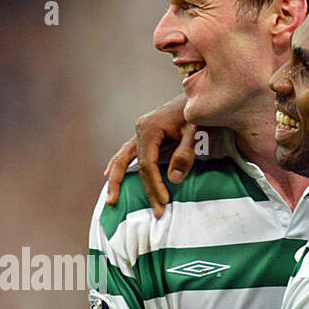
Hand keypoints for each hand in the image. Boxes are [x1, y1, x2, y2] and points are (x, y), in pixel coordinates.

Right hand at [103, 95, 199, 217]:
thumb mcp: (196, 131)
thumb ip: (185, 153)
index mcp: (150, 128)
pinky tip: (108, 175)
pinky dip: (118, 165)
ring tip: (111, 200)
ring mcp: (140, 131)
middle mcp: (140, 129)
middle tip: (155, 213)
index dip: (156, 184)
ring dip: (116, 180)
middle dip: (146, 191)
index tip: (165, 201)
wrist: (201, 95)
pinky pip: (127, 153)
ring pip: (122, 159)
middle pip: (137, 166)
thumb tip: (174, 178)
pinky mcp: (145, 134)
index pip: (148, 164)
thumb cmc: (199, 113)